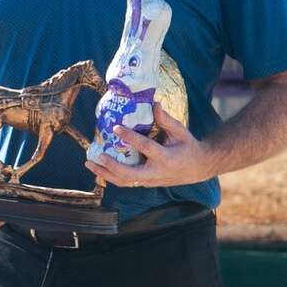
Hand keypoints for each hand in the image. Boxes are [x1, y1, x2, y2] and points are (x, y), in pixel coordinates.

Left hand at [85, 108, 212, 188]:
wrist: (197, 168)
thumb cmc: (188, 146)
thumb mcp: (181, 132)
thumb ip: (166, 120)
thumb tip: (154, 103)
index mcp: (166, 158)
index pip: (145, 147)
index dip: (130, 137)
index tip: (115, 127)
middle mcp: (156, 172)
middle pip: (129, 174)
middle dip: (111, 165)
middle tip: (97, 154)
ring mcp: (150, 180)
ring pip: (124, 182)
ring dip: (105, 174)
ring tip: (89, 163)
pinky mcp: (145, 183)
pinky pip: (126, 183)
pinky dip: (110, 177)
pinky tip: (98, 169)